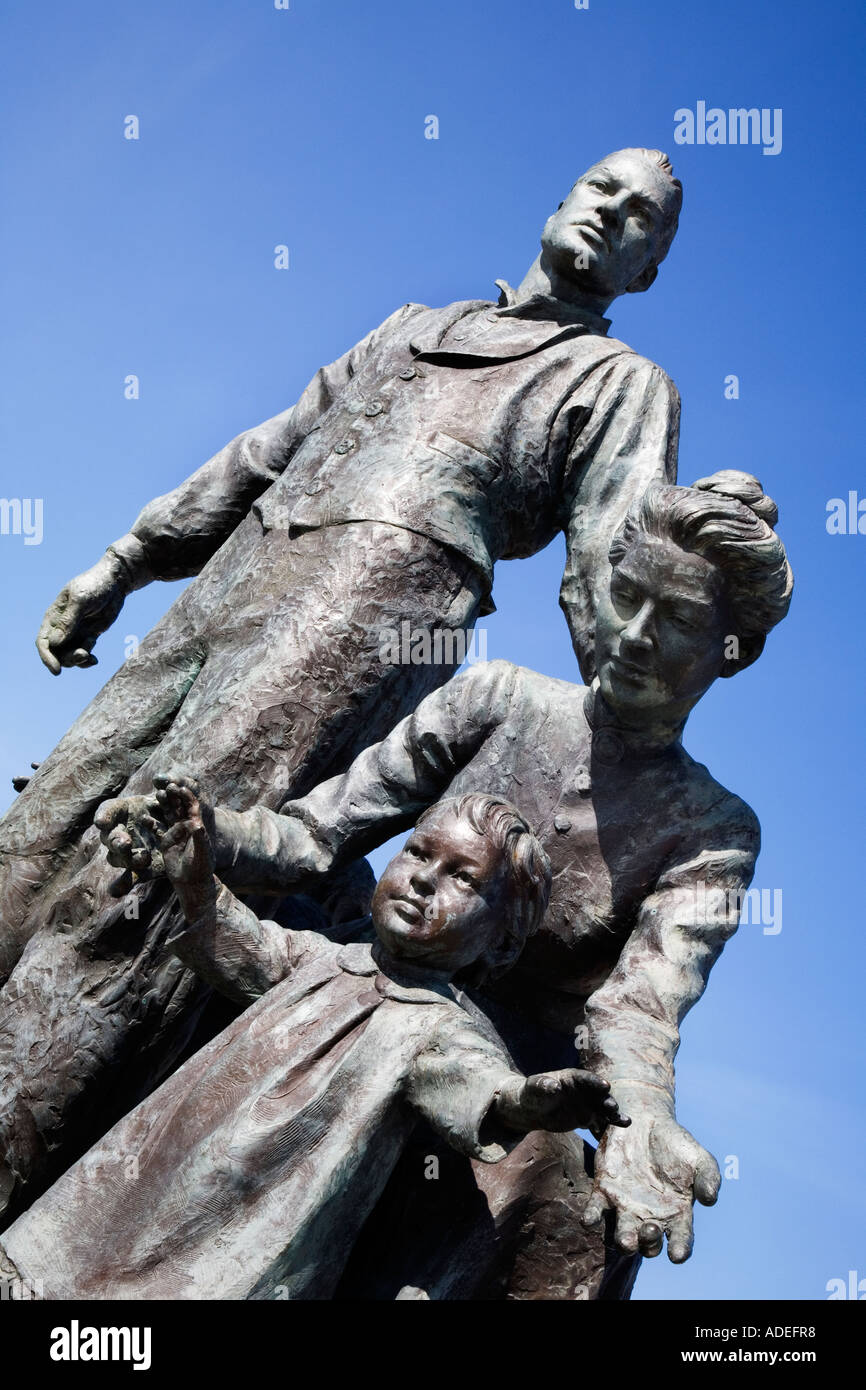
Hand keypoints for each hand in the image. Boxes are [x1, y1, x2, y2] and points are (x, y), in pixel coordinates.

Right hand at [36, 554, 127, 673]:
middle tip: (83, 655)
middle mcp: (62, 627)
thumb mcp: (81, 601)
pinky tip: (94, 660)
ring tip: (90, 657)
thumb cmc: (94, 586)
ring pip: (70, 655)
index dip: (46, 657)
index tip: (56, 670)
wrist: (115, 582)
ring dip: (78, 660)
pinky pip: (84, 653)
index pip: (43, 642)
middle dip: (67, 659)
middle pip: (56, 652)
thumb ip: (68, 621)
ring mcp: (76, 632)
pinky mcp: (89, 636)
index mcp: (54, 617)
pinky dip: (87, 660)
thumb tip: (55, 643)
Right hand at [95, 793, 166, 896]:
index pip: (109, 811)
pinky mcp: (137, 869)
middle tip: (125, 842)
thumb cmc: (169, 806)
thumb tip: (167, 784)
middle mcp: (118, 832)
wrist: (179, 827)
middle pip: (111, 838)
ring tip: (143, 858)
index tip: (102, 822)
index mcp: (121, 811)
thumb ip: (170, 791)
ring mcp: (126, 852)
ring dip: (126, 859)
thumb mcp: (170, 796)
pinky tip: (115, 893)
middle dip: (117, 841)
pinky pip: (124, 880)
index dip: (105, 815)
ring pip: (118, 858)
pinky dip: (119, 886)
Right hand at [155, 777, 214, 889]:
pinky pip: (157, 830)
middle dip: (174, 797)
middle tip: (167, 786)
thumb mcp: (202, 853)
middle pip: (179, 807)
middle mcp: (186, 826)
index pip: (192, 807)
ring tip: (157, 794)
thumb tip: (197, 825)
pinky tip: (144, 818)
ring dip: (163, 805)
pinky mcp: (166, 841)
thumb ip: (200, 839)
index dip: (187, 797)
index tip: (181, 788)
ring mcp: (175, 832)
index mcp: (197, 826)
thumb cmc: (200, 867)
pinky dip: (151, 824)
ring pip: (168, 815)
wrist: (191, 881)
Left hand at [497, 1068, 629, 1135]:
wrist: (532, 1108)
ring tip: (626, 1122)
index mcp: (573, 1078)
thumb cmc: (532, 1092)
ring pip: (603, 1110)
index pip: (587, 1078)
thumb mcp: (534, 1087)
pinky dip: (606, 1130)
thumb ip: (543, 1084)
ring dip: (613, 1116)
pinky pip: (598, 1124)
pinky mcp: (586, 1119)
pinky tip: (613, 1138)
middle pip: (599, 1095)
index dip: (596, 1082)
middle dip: (608, 1101)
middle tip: (613, 1109)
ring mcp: (586, 1105)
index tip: (606, 1086)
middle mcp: (584, 1090)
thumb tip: (554, 1086)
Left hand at [582, 1112, 720, 1261]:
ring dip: (623, 1241)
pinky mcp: (605, 1192)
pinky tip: (589, 1220)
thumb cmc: (676, 1144)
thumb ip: (709, 1177)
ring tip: (625, 1239)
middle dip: (649, 1243)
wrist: (645, 1120)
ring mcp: (626, 1207)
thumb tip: (710, 1199)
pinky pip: (595, 1211)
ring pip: (623, 1235)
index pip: (680, 1239)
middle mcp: (650, 1217)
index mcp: (676, 1214)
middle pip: (649, 1242)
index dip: (680, 1249)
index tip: (677, 1255)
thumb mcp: (699, 1157)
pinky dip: (591, 1218)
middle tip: (649, 1229)